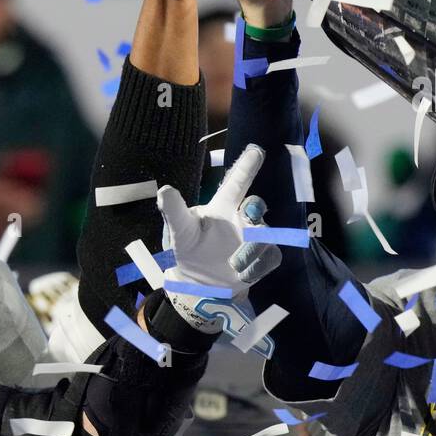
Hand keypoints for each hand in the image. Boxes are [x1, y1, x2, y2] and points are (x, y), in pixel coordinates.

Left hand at [156, 145, 282, 330]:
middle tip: (249, 210)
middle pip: (256, 205)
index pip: (236, 183)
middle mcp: (241, 219)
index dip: (246, 166)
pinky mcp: (263, 259)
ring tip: (233, 265)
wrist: (199, 285)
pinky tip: (242, 274)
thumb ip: (174, 211)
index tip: (256, 149)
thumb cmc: (188, 250)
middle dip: (255, 206)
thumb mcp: (179, 232)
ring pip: (265, 235)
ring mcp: (254, 238)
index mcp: (221, 208)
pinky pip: (271, 256)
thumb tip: (164, 189)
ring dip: (251, 250)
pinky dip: (258, 266)